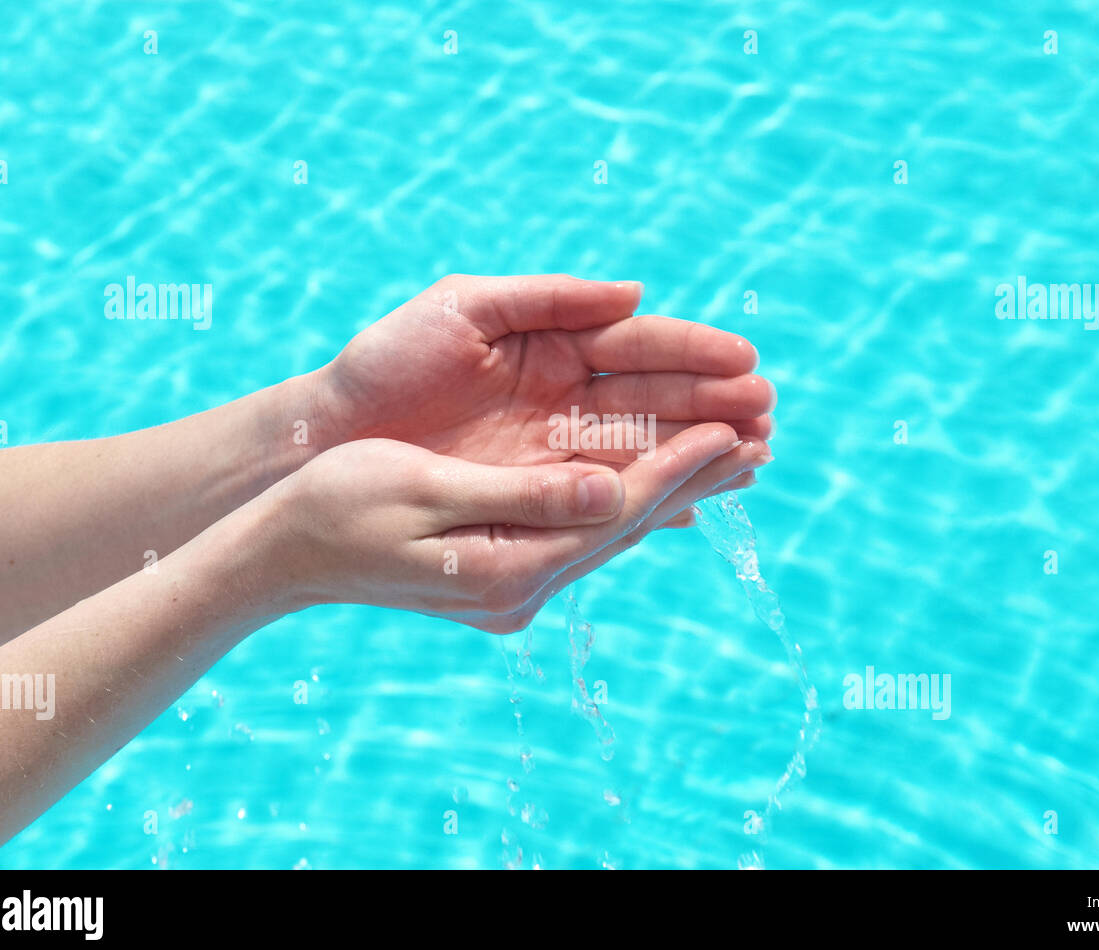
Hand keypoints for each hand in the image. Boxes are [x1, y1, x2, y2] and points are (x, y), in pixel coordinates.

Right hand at [263, 425, 769, 632]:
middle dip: (693, 478)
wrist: (283, 552)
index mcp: (510, 564)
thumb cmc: (342, 505)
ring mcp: (514, 585)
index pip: (616, 509)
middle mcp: (523, 584)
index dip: (677, 467)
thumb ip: (525, 493)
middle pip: (628, 524)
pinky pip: (583, 532)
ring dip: (670, 490)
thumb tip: (610, 489)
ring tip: (730, 458)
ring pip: (612, 528)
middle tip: (761, 439)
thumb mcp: (428, 491)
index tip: (733, 431)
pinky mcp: (503, 573)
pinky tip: (654, 489)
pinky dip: (626, 502)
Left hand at [313, 274, 774, 466]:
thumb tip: (635, 293)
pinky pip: (605, 496)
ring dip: (697, 455)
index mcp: (554, 342)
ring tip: (753, 459)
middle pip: (654, 399)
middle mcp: (564, 395)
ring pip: (641, 450)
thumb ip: (547, 297)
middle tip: (767, 415)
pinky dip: (650, 501)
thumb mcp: (462, 309)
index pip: (638, 345)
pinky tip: (693, 507)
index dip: (693, 353)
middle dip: (712, 406)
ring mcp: (553, 447)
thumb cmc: (387, 361)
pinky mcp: (537, 492)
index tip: (746, 362)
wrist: (331, 434)